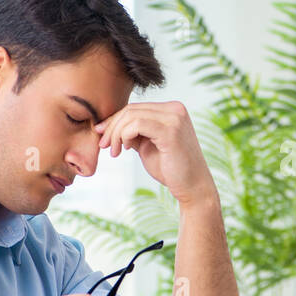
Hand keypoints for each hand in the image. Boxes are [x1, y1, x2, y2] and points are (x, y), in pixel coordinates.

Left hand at [93, 101, 216, 206]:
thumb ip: (134, 133)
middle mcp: (175, 109)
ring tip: (114, 152)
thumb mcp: (148, 145)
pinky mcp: (170, 131)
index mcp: (172, 109)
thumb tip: (110, 125)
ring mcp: (174, 118)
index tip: (102, 136)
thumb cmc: (171, 169)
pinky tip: (125, 150)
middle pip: (131, 110)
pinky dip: (124, 136)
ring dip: (116, 134)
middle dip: (112, 127)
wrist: (192, 187)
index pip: (136, 108)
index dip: (115, 121)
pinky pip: (137, 125)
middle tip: (103, 145)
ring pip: (131, 116)